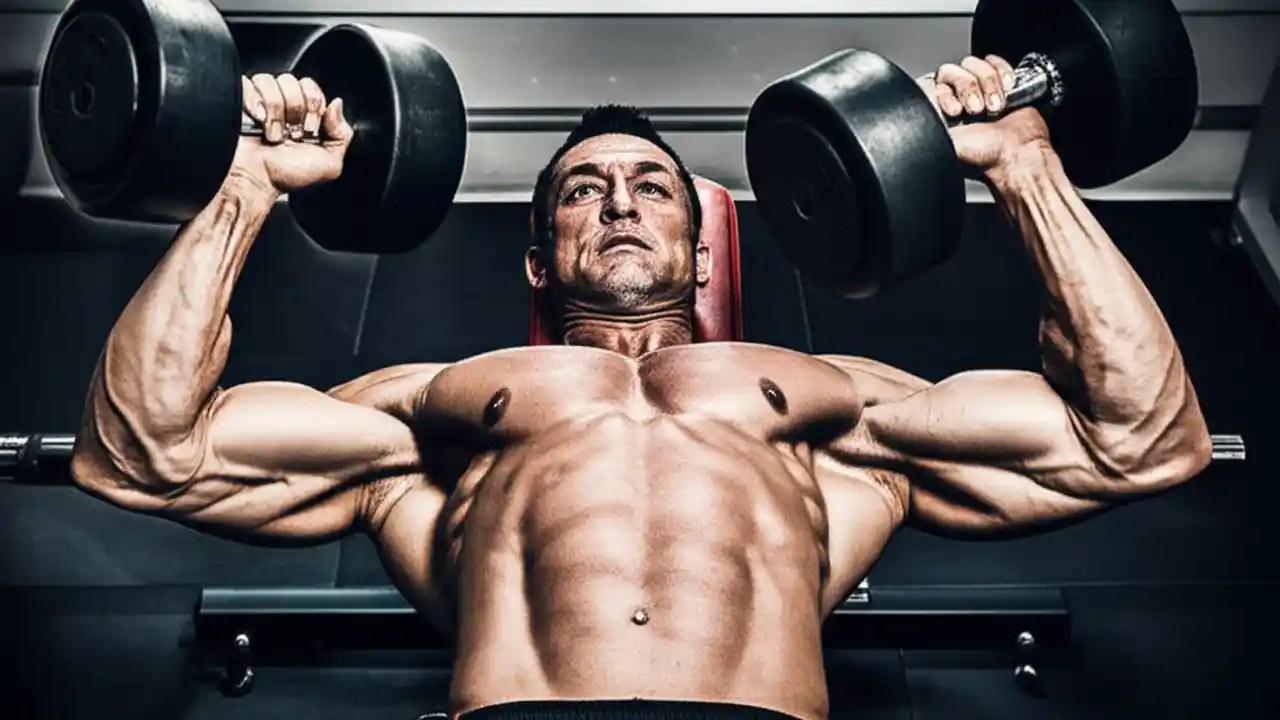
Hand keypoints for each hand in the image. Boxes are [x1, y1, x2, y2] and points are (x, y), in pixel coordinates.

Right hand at [230, 73, 354, 193]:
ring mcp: (260, 101)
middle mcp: (284, 106)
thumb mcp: (329, 165)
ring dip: (275, 111)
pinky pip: (250, 83)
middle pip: (294, 81)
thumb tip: (336, 103)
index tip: (309, 129)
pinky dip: (255, 102)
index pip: (313, 89)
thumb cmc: (286, 175)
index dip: (314, 105)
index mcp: (305, 116)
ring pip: (272, 81)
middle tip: (291, 133)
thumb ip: (342, 134)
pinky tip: (257, 121)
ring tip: (273, 134)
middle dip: (295, 108)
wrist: (254, 180)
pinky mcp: (240, 99)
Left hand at [917, 55, 1052, 174]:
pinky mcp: (1001, 82)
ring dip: (988, 84)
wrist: (1017, 153)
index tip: (955, 111)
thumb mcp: (945, 144)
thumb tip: (910, 121)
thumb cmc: (984, 157)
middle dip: (967, 87)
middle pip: (951, 70)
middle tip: (976, 110)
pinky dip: (1002, 73)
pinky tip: (1006, 92)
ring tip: (994, 108)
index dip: (944, 93)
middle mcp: (956, 100)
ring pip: (973, 64)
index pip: (929, 84)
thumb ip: (924, 130)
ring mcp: (979, 90)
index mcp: (939, 114)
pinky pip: (994, 62)